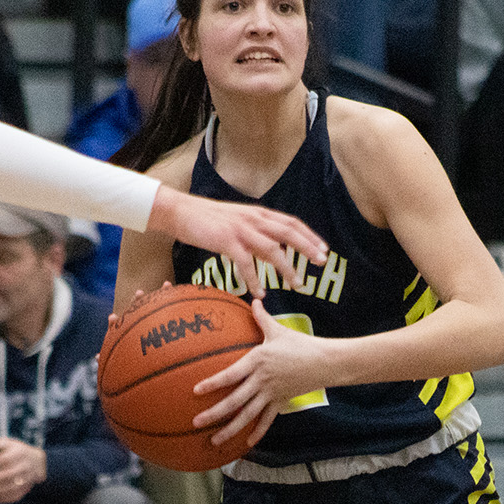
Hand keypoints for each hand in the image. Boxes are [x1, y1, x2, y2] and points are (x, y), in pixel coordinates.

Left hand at [0, 435, 46, 503]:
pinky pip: (17, 495)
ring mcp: (27, 478)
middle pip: (8, 474)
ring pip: (12, 487)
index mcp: (19, 453)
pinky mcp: (27, 488)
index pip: (4, 459)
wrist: (38, 462)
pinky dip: (5, 498)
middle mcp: (24, 466)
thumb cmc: (18, 451)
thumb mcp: (8, 443)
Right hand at [147, 185, 326, 300]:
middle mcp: (253, 219)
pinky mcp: (226, 241)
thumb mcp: (238, 221)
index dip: (310, 236)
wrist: (181, 211)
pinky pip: (245, 263)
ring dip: (287, 268)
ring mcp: (240, 229)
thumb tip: (274, 251)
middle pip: (288, 232)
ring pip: (272, 249)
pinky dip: (254, 279)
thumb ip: (256, 233)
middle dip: (308, 248)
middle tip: (321, 262)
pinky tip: (260, 292)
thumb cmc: (208, 220)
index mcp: (258, 214)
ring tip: (297, 285)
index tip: (323, 250)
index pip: (291, 223)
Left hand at [190, 299, 328, 449]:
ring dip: (230, 429)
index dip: (212, 383)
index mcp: (257, 361)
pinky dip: (256, 432)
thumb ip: (262, 318)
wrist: (326, 362)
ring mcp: (271, 394)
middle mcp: (261, 380)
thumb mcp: (279, 330)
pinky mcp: (281, 402)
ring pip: (247, 415)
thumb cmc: (301, 344)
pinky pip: (266, 420)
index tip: (195, 391)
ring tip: (214, 441)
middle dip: (214, 413)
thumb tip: (253, 299)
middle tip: (196, 422)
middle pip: (234, 401)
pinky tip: (246, 443)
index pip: (230, 375)